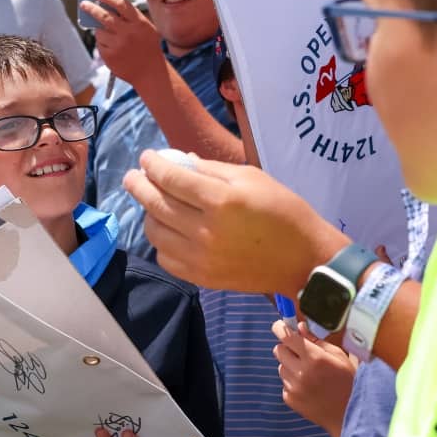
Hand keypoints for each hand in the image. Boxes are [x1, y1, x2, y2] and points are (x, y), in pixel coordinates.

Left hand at [81, 0, 167, 88]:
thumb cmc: (147, 47)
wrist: (150, 72)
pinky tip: (113, 48)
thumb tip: (110, 3)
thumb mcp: (145, 28)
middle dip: (91, 8)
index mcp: (139, 23)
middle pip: (104, 16)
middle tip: (84, 4)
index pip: (121, 4)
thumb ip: (131, 16)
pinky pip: (99, 44)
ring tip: (109, 36)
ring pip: (99, 31)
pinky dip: (103, 43)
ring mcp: (118, 45)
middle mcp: (128, 33)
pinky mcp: (109, 56)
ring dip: (100, 30)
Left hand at [122, 151, 347, 294]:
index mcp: (222, 201)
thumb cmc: (282, 211)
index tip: (147, 158)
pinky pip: (166, 258)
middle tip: (133, 177)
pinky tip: (168, 230)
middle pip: (156, 204)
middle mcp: (207, 231)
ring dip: (148, 214)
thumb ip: (211, 169)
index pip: (172, 178)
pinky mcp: (202, 278)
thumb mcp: (251, 178)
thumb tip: (179, 162)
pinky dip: (161, 242)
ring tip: (154, 202)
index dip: (153, 165)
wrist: (303, 260)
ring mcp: (202, 258)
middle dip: (139, 186)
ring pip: (155, 232)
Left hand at [273, 318, 356, 436]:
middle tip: (300, 352)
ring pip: (281, 367)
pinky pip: (284, 383)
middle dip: (287, 348)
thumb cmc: (349, 382)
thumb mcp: (339, 356)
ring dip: (291, 366)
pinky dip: (293, 382)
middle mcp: (301, 372)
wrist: (350, 414)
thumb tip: (299, 327)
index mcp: (315, 358)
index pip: (286, 337)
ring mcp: (294, 387)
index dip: (280, 328)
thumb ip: (316, 340)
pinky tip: (310, 388)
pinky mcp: (290, 399)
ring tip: (310, 374)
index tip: (280, 325)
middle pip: (278, 350)